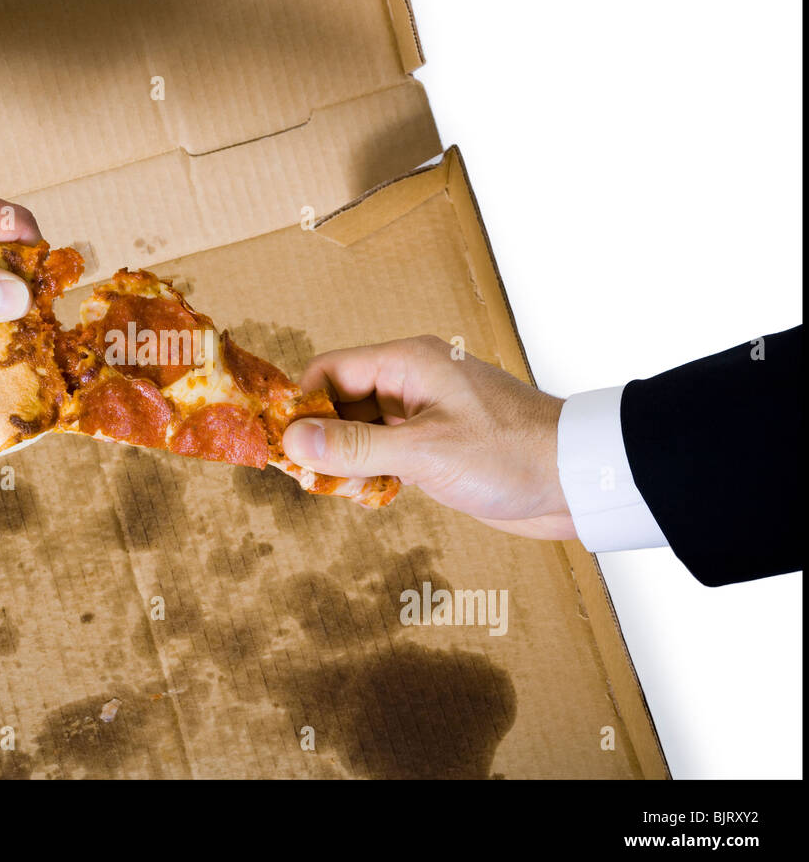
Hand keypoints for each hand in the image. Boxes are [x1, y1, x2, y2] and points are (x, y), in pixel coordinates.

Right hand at [282, 335, 573, 539]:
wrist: (577, 480)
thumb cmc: (511, 453)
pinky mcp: (434, 448)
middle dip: (321, 441)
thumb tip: (292, 440)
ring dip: (345, 464)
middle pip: (339, 403)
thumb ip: (356, 446)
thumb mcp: (425, 452)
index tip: (285, 446)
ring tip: (348, 492)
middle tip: (312, 479)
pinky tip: (373, 497)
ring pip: (359, 433)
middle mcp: (410, 384)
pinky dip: (370, 476)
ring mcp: (422, 417)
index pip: (329, 372)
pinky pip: (382, 455)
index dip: (301, 406)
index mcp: (407, 364)